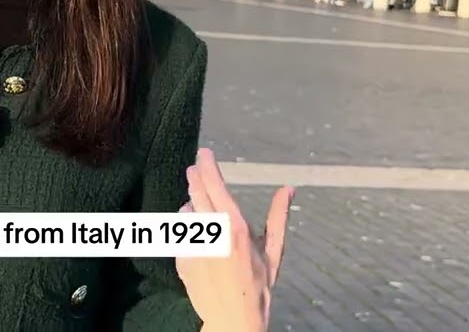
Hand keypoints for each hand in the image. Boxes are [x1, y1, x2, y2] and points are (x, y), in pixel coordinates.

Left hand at [176, 148, 293, 331]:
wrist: (234, 318)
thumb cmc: (259, 286)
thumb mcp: (274, 252)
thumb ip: (278, 217)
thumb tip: (289, 189)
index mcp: (236, 227)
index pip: (216, 186)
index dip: (208, 166)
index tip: (204, 153)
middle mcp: (212, 233)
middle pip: (196, 192)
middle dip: (195, 177)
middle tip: (194, 168)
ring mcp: (193, 245)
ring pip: (186, 213)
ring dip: (192, 208)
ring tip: (206, 222)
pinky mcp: (180, 257)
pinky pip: (179, 234)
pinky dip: (187, 232)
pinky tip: (200, 244)